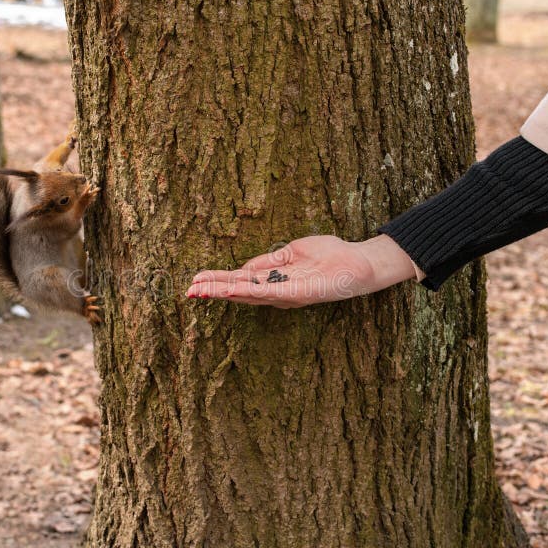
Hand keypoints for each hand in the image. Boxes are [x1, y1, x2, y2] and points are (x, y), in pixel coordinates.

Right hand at [187, 234, 417, 307]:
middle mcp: (276, 292)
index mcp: (274, 281)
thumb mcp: (291, 253)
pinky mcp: (298, 292)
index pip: (240, 282)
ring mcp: (286, 294)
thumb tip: (242, 268)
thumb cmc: (330, 256)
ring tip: (200, 292)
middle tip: (188, 292)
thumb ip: (268, 261)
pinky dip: (248, 291)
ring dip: (223, 293)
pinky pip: (269, 292)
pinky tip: (231, 290)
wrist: (358, 263)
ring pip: (248, 294)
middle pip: (238, 291)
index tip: (195, 281)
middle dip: (213, 291)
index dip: (217, 282)